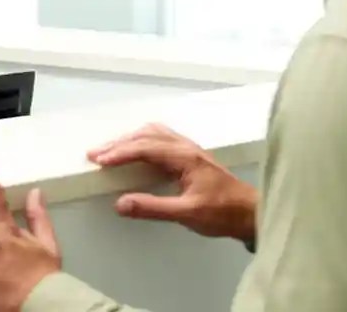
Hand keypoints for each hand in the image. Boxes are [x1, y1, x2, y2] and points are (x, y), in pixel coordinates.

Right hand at [89, 123, 257, 243]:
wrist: (250, 213)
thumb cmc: (221, 213)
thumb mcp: (186, 214)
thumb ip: (153, 208)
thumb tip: (120, 203)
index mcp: (184, 157)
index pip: (145, 147)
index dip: (120, 153)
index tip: (99, 161)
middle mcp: (185, 146)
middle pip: (146, 135)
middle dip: (119, 143)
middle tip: (95, 155)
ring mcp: (189, 149)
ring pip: (154, 133)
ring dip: (130, 139)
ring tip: (110, 150)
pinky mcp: (191, 155)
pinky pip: (160, 138)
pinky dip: (141, 140)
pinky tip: (136, 150)